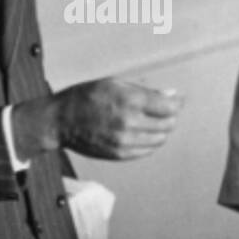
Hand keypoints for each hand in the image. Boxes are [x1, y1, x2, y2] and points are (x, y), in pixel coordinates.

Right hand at [12, 78, 182, 160]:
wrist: (60, 121)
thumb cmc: (85, 97)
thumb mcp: (114, 84)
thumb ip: (144, 91)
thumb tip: (170, 95)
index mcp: (129, 101)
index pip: (169, 107)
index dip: (177, 103)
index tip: (178, 100)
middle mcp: (129, 123)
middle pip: (168, 124)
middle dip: (171, 116)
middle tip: (166, 110)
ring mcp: (125, 141)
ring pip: (160, 139)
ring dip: (162, 130)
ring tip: (154, 121)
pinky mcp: (120, 154)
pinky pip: (147, 150)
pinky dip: (150, 142)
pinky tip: (143, 133)